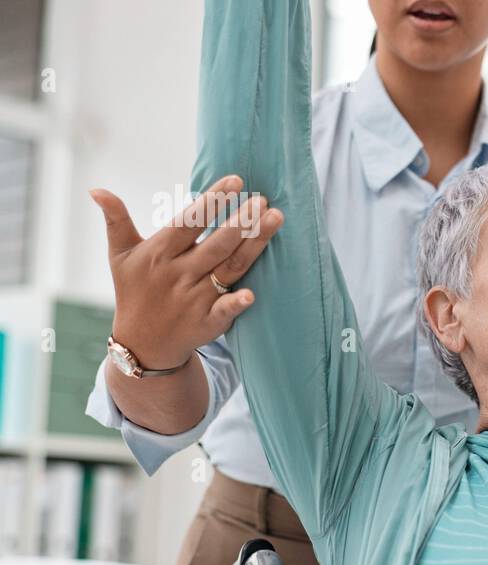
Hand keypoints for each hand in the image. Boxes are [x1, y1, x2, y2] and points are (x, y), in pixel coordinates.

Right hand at [90, 175, 282, 369]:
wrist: (143, 344)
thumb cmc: (135, 290)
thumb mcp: (120, 255)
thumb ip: (116, 220)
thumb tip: (96, 189)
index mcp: (159, 253)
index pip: (189, 222)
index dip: (212, 201)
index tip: (236, 180)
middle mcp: (179, 274)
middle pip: (217, 244)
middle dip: (241, 222)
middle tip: (264, 201)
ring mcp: (195, 299)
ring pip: (231, 267)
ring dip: (255, 245)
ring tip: (276, 219)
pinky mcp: (208, 322)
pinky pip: (225, 311)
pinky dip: (237, 303)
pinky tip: (253, 293)